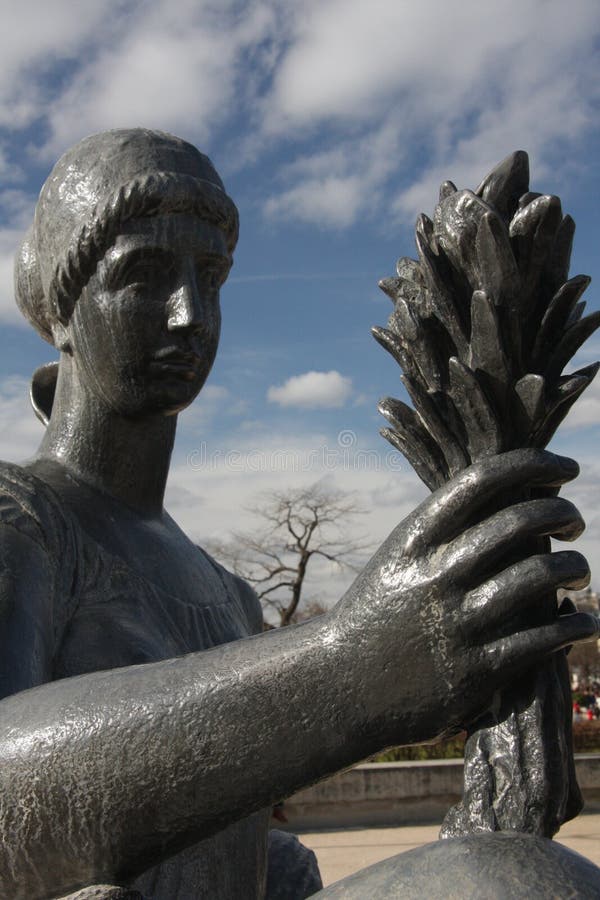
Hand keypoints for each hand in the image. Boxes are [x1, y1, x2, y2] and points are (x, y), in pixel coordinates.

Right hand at [335, 449, 597, 745]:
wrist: (342, 686)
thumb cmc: (380, 612)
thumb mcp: (399, 558)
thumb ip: (445, 530)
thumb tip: (508, 494)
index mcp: (415, 538)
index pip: (483, 479)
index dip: (534, 464)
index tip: (565, 468)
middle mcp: (436, 573)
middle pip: (520, 522)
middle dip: (563, 513)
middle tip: (574, 521)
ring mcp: (456, 622)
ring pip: (540, 576)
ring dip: (575, 567)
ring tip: (579, 570)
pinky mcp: (475, 671)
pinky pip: (544, 638)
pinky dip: (576, 624)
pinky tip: (584, 621)